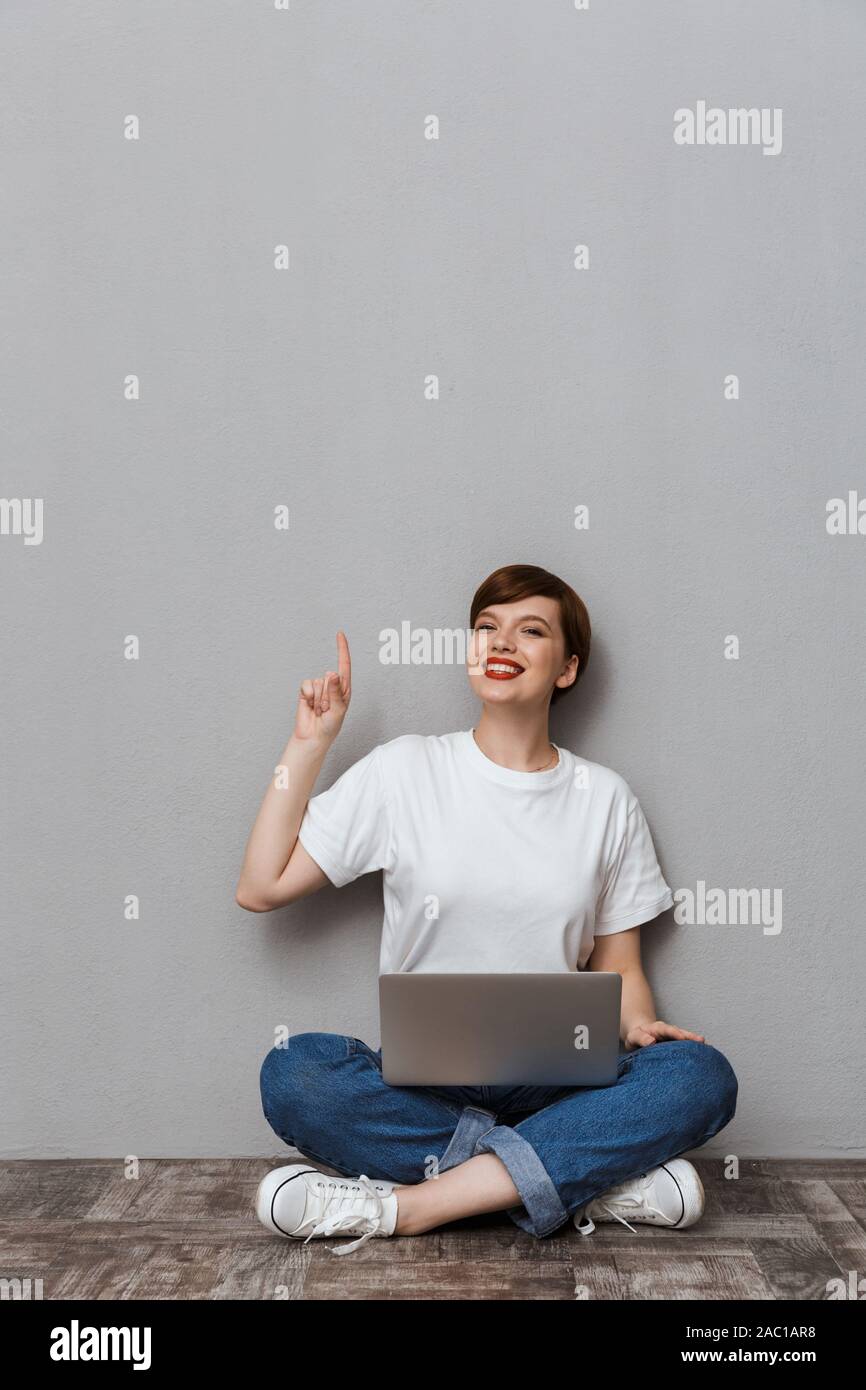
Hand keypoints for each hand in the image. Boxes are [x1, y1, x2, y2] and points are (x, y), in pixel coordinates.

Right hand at [293, 631, 351, 745]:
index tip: (340, 634)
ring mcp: (319, 688)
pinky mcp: (306, 691)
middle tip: (326, 709)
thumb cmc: (330, 726)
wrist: (313, 736)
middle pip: (330, 677)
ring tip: (319, 710)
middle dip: (327, 694)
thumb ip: (336, 692)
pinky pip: (307, 685)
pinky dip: (308, 695)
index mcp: (344, 688)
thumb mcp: (338, 710)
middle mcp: (332, 685)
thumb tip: (332, 673)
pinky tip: (310, 706)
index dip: (342, 649)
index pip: (344, 665)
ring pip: (318, 682)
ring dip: (318, 698)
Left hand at [623, 1020, 708, 1050]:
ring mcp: (674, 1038)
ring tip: (707, 1048)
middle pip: (680, 1032)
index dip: (674, 1033)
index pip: (666, 1029)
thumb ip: (641, 1038)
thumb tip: (652, 1042)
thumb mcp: (634, 1037)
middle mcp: (668, 1031)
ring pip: (686, 1039)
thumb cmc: (636, 1037)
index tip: (682, 1037)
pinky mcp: (677, 1045)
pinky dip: (694, 1050)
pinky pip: (686, 1046)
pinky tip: (704, 1056)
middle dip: (690, 1036)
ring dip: (695, 1043)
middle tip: (701, 1040)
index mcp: (657, 1028)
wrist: (640, 1036)